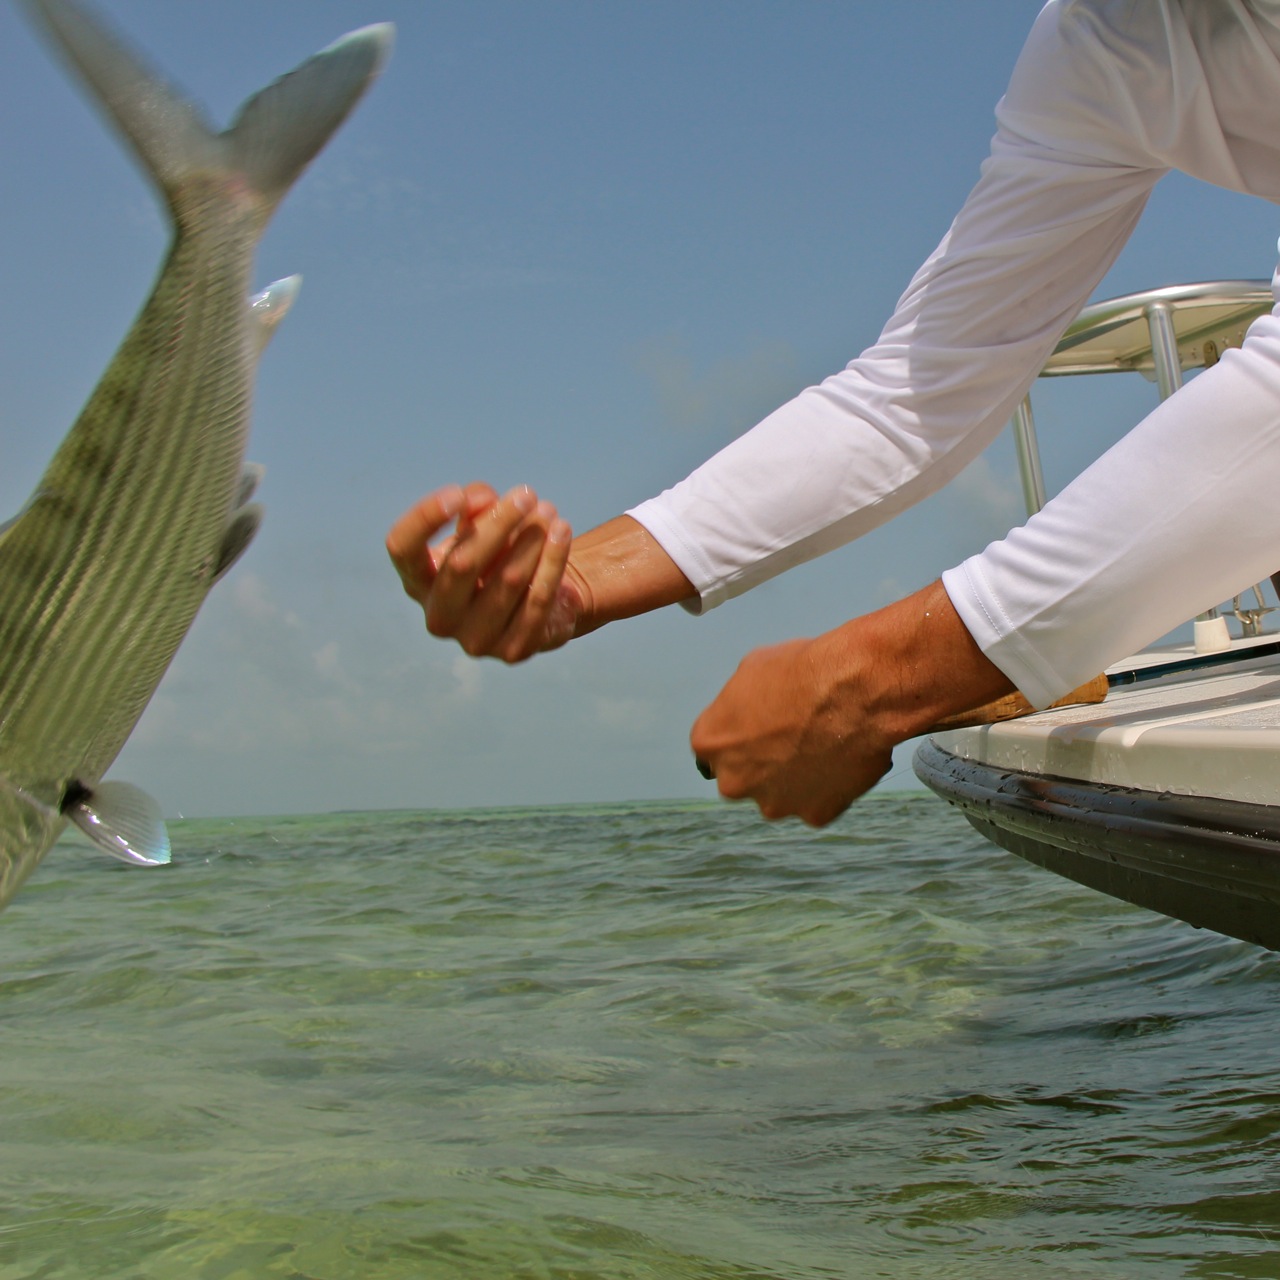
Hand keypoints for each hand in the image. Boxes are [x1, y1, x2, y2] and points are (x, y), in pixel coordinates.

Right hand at [386, 483, 581, 661]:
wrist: (538, 596)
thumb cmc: (499, 552)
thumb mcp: (480, 522)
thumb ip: (476, 503)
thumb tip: (482, 499)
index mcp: (419, 581)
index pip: (402, 548)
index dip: (425, 518)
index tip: (456, 493)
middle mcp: (439, 617)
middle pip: (461, 564)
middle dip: (498, 524)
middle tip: (526, 494)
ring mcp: (474, 641)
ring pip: (508, 581)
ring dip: (532, 539)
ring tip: (549, 511)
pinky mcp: (513, 651)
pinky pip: (537, 601)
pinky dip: (552, 562)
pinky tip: (561, 534)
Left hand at [690, 633, 895, 825]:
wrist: (857, 692)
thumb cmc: (803, 671)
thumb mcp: (753, 669)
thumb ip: (739, 703)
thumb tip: (746, 710)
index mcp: (710, 743)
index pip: (713, 745)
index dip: (739, 733)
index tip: (759, 725)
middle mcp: (734, 781)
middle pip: (742, 776)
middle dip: (762, 761)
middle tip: (792, 737)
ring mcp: (773, 802)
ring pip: (779, 794)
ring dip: (794, 778)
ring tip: (822, 745)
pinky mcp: (813, 815)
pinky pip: (816, 803)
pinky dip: (828, 788)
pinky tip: (842, 760)